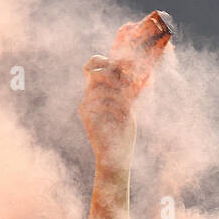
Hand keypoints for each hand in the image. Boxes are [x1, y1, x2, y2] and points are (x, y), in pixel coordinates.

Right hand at [78, 55, 136, 169]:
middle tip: (126, 84)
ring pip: (98, 81)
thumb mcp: (127, 106)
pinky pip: (101, 98)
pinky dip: (116, 104)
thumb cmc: (123, 133)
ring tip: (128, 103)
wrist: (115, 158)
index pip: (93, 64)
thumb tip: (133, 69)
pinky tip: (123, 115)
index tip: (124, 68)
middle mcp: (89, 97)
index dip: (105, 60)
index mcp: (98, 92)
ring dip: (118, 88)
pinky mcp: (86, 115)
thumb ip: (126, 89)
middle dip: (113, 71)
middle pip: (95, 69)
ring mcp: (86, 105)